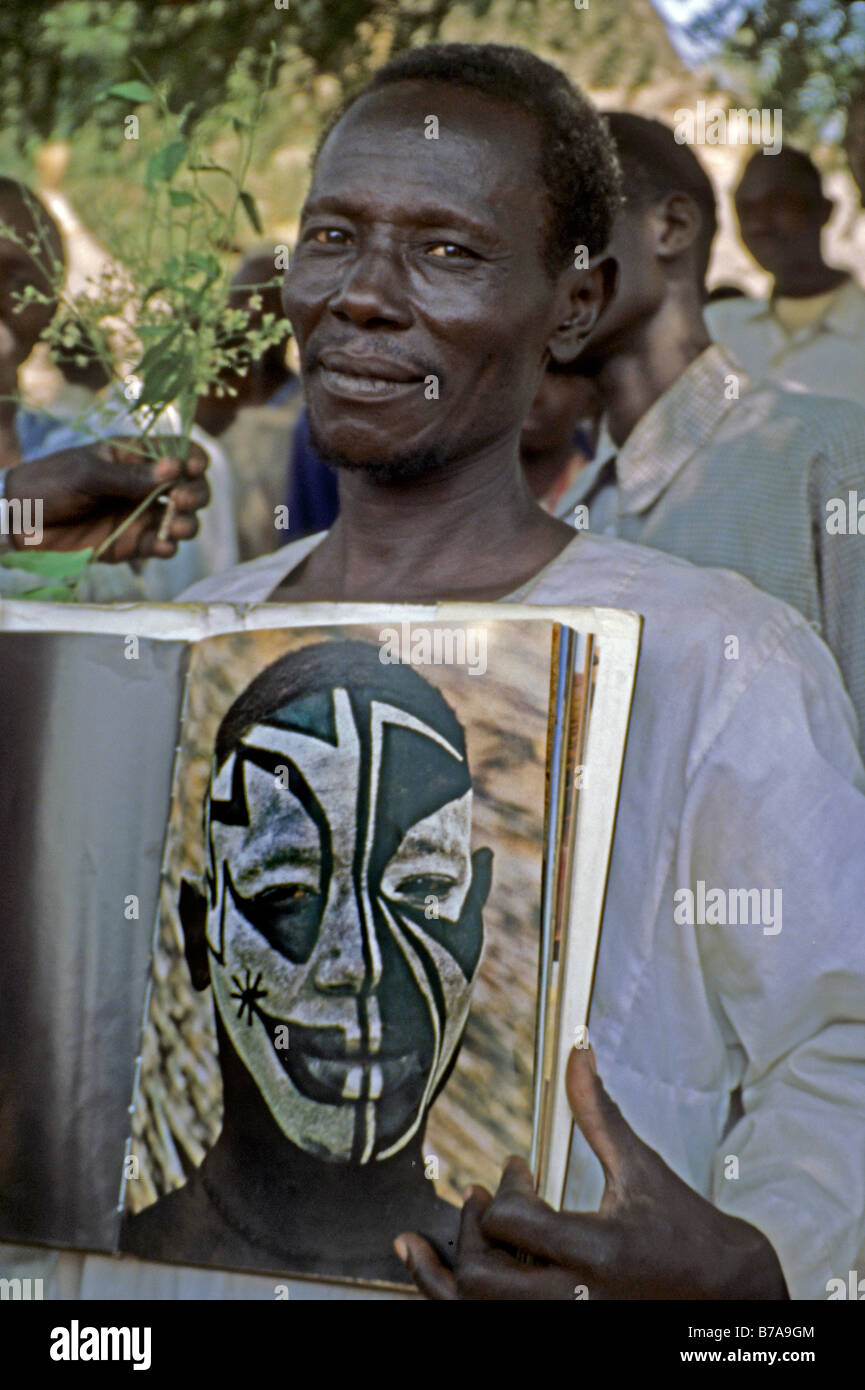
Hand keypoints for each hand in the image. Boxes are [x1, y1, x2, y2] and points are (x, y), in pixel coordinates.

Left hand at [6, 438, 208, 560]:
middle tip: (180, 500)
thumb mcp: (89, 474)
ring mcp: (142, 515)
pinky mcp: (134, 544)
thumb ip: (132, 476)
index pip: (180, 452)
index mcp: (136, 457)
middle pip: (192, 487)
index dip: (194, 458)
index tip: (193, 468)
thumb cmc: (51, 484)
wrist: (22, 521)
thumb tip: (175, 468)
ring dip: (187, 522)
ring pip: (184, 518)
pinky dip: (168, 546)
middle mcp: (146, 485)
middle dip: (196, 493)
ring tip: (175, 525)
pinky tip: (160, 545)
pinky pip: (163, 546)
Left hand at [395, 1047, 788, 1299]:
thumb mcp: (641, 1169)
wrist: (729, 1295)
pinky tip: (447, 1280)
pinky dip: (465, 1304)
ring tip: (414, 1251)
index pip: (514, 1222)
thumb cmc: (688, 1232)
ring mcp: (569, 1324)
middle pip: (483, 1278)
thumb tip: (578, 1056)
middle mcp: (576, 1299)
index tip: (516, 1169)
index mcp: (596, 1250)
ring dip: (441, 1281)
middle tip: (471, 1203)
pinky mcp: (567, 1334)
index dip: (504, 1186)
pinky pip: (495, 1326)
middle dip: (467, 1233)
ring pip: (478, 1315)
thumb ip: (599, 1115)